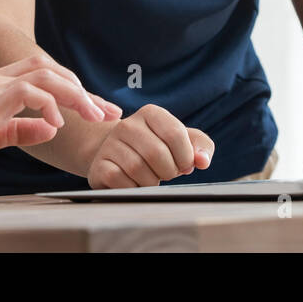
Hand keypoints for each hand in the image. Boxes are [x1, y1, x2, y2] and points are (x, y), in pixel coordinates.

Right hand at [0, 54, 120, 186]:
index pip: (44, 78)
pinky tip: (55, 126)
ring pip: (45, 74)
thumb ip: (20, 130)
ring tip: (93, 117)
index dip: (75, 92)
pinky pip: (29, 92)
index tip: (99, 110)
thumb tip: (50, 128)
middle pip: (51, 70)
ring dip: (75, 95)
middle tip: (108, 113)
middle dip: (84, 91)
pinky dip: (48, 106)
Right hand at [86, 104, 213, 187]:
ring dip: (152, 182)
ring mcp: (110, 144)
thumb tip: (203, 161)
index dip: (185, 156)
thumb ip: (200, 146)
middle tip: (166, 173)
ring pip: (138, 169)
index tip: (184, 164)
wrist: (118, 156)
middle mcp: (127, 124)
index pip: (175, 133)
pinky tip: (135, 183)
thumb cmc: (157, 148)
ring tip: (151, 178)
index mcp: (151, 113)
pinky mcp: (99, 165)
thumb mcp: (182, 142)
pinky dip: (134, 188)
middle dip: (169, 171)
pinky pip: (121, 182)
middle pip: (157, 153)